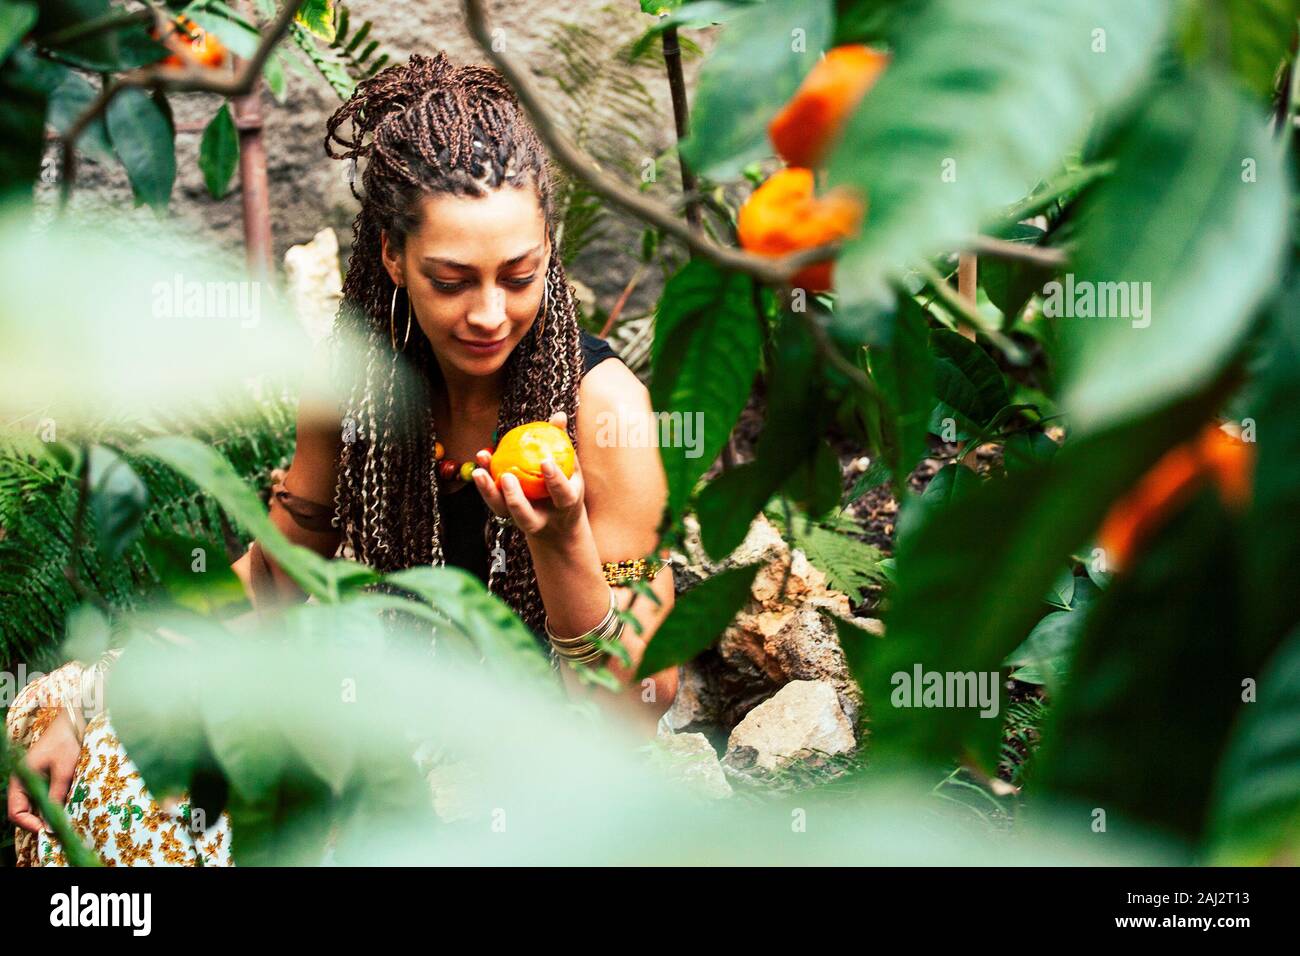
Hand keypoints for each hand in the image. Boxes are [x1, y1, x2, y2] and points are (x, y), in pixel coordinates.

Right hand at [7, 710, 80, 833]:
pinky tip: (67, 805)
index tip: (46, 831)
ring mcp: (33, 780)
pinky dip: (54, 803)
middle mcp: (23, 782)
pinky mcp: (45, 778)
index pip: (16, 812)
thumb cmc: (66, 742)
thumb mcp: (63, 771)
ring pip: (36, 806)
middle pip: (25, 811)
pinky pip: (45, 796)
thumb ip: (56, 796)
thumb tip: (49, 825)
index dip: (29, 825)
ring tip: (64, 819)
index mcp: (20, 780)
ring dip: (48, 813)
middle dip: (39, 822)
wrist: (74, 721)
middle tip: (58, 829)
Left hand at [472, 411, 586, 544]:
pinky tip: (481, 460)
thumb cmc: (566, 486)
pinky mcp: (506, 516)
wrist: (559, 523)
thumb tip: (559, 415)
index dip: (554, 480)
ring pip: (503, 511)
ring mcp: (522, 520)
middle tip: (507, 476)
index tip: (545, 462)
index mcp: (565, 505)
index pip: (562, 495)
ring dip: (489, 492)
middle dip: (515, 498)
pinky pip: (493, 500)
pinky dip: (485, 483)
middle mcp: (543, 519)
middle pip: (525, 515)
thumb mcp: (571, 467)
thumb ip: (563, 443)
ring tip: (479, 470)